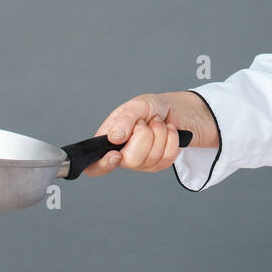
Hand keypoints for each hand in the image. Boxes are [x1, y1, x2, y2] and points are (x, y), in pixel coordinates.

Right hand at [85, 91, 218, 176]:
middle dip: (144, 136)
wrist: (176, 111)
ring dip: (160, 134)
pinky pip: (167, 158)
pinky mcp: (159, 164)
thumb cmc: (152, 107)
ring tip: (158, 123)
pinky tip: (168, 131)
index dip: (102, 165)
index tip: (116, 155)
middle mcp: (123, 155)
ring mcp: (142, 163)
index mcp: (109, 141)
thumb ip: (124, 119)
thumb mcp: (136, 105)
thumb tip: (114, 137)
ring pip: (151, 159)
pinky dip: (172, 139)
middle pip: (130, 161)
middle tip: (146, 123)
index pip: (95, 166)